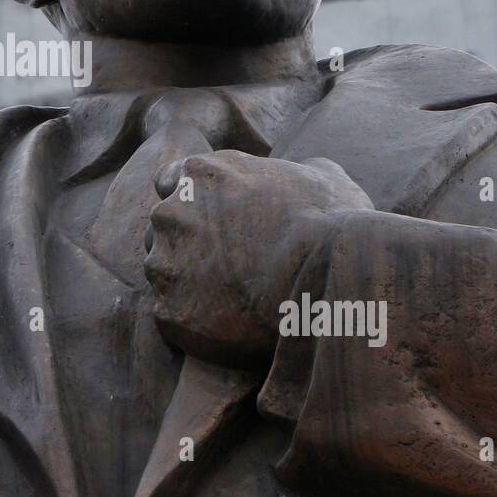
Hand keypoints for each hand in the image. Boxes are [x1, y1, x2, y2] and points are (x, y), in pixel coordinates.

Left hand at [143, 151, 372, 368]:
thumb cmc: (332, 224)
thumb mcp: (325, 177)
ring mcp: (165, 263)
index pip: (170, 180)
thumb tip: (309, 170)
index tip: (214, 219)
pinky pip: (173, 316)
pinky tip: (230, 327)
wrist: (326, 280)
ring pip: (163, 272)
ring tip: (230, 298)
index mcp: (200, 173)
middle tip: (226, 264)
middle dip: (187, 242)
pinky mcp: (169, 311)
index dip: (192, 200)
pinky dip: (195, 322)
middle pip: (164, 228)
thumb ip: (300, 169)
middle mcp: (171, 213)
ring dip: (187, 281)